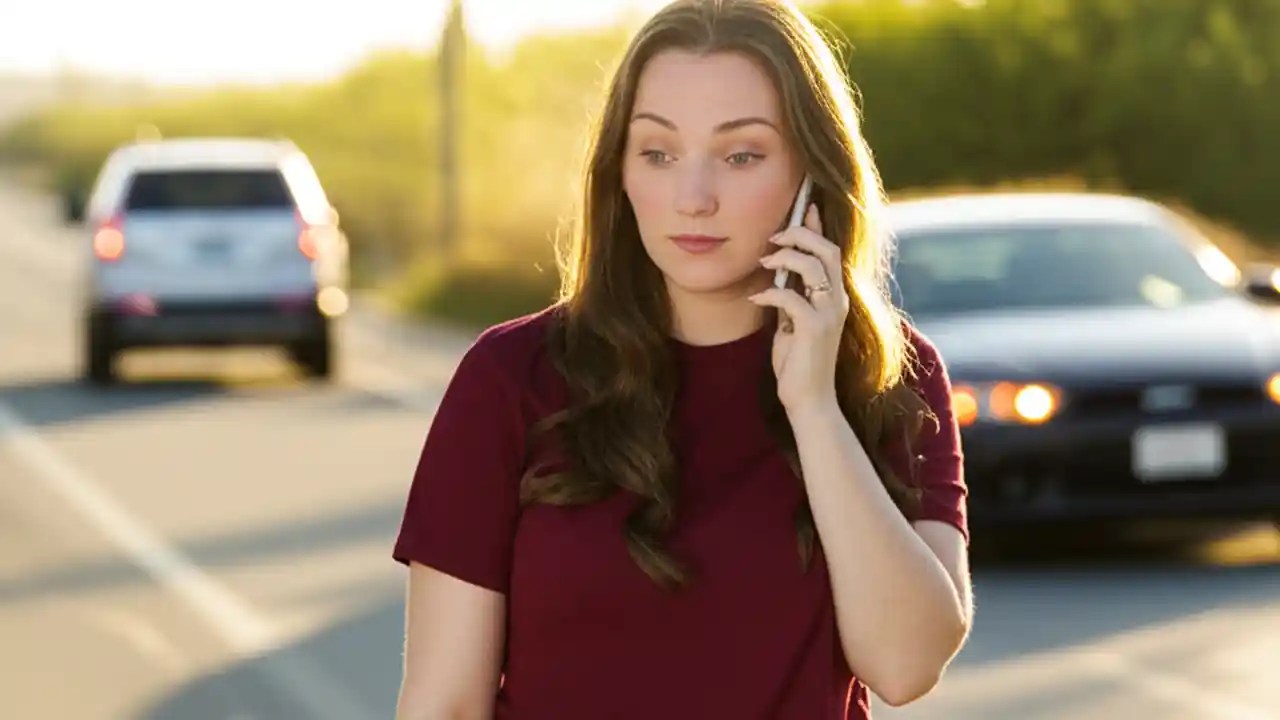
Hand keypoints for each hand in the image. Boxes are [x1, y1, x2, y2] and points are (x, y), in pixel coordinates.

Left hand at [749, 204, 849, 414]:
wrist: (808, 399)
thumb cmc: (798, 361)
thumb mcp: (793, 321)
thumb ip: (793, 296)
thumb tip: (778, 271)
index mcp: (834, 296)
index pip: (830, 251)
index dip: (817, 227)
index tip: (803, 207)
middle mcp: (837, 300)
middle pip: (826, 250)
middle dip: (799, 235)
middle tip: (774, 236)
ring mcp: (829, 314)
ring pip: (813, 267)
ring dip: (785, 258)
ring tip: (764, 262)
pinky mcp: (815, 329)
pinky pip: (792, 297)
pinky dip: (771, 292)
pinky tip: (756, 297)